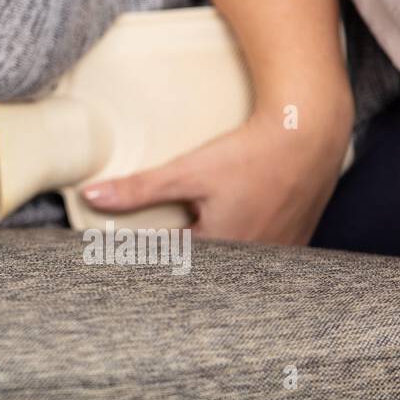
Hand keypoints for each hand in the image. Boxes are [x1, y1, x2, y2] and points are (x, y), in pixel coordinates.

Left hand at [77, 92, 354, 244]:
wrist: (307, 134)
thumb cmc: (249, 154)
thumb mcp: (187, 172)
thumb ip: (139, 189)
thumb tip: (92, 196)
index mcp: (222, 251)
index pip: (170, 262)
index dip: (145, 253)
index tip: (125, 245)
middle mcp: (252, 261)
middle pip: (204, 265)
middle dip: (178, 255)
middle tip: (156, 236)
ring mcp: (277, 254)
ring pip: (233, 262)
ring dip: (212, 251)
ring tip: (192, 232)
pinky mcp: (294, 239)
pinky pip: (260, 254)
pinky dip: (240, 245)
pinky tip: (231, 228)